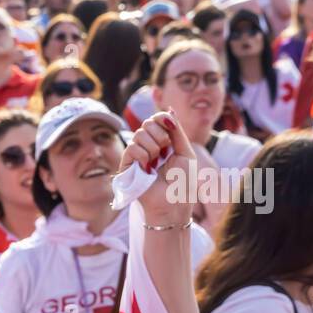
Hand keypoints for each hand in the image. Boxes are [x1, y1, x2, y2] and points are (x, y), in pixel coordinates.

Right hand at [118, 110, 194, 228]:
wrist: (174, 202)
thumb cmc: (183, 182)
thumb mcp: (185, 152)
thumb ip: (177, 131)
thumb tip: (168, 110)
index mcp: (163, 143)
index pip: (156, 119)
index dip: (162, 119)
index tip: (171, 129)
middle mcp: (148, 147)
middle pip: (147, 123)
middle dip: (160, 134)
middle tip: (165, 151)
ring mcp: (137, 157)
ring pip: (139, 134)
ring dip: (153, 147)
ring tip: (157, 163)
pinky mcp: (127, 167)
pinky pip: (131, 148)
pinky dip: (142, 155)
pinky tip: (148, 168)